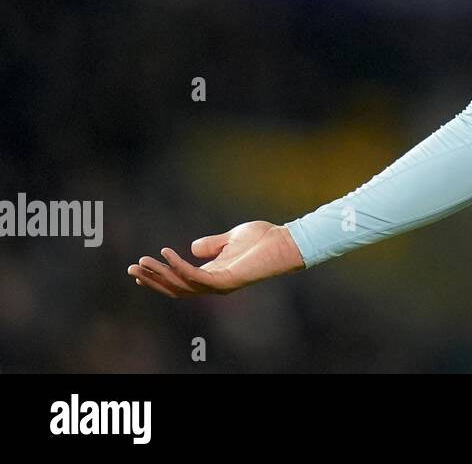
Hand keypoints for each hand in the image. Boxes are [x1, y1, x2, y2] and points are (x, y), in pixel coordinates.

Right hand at [127, 221, 304, 297]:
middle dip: (152, 279)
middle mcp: (214, 283)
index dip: (159, 276)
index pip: (180, 281)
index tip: (140, 268)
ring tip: (142, 262)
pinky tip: (166, 254)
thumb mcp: (231, 238)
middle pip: (175, 287)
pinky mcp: (227, 280)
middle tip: (131, 269)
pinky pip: (196, 276)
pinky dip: (179, 266)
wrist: (285, 241)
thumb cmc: (263, 239)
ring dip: (159, 274)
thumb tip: (192, 248)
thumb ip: (212, 245)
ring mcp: (220, 284)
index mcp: (213, 274)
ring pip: (181, 285)